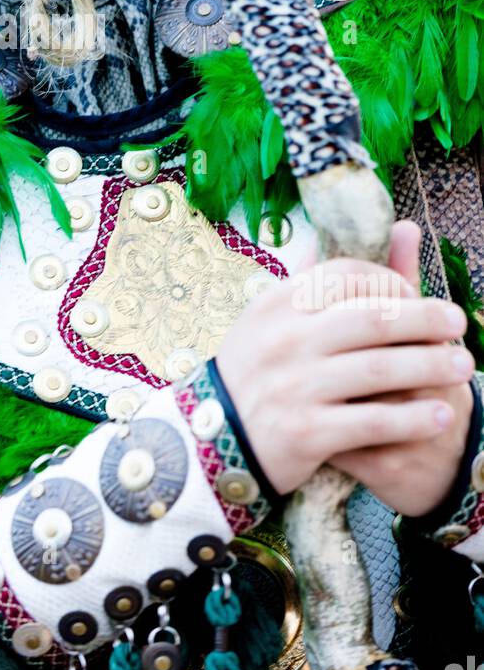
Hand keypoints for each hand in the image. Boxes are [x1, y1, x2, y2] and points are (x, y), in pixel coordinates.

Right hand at [215, 220, 472, 497]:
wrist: (210, 438)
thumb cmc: (254, 370)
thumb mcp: (269, 317)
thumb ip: (316, 278)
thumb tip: (377, 231)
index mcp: (278, 303)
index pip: (347, 276)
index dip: (392, 282)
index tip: (419, 295)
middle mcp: (286, 339)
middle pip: (372, 319)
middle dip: (425, 319)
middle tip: (459, 322)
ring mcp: (295, 386)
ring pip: (379, 370)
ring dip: (431, 366)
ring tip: (464, 367)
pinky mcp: (305, 432)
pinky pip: (373, 422)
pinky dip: (413, 418)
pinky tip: (441, 415)